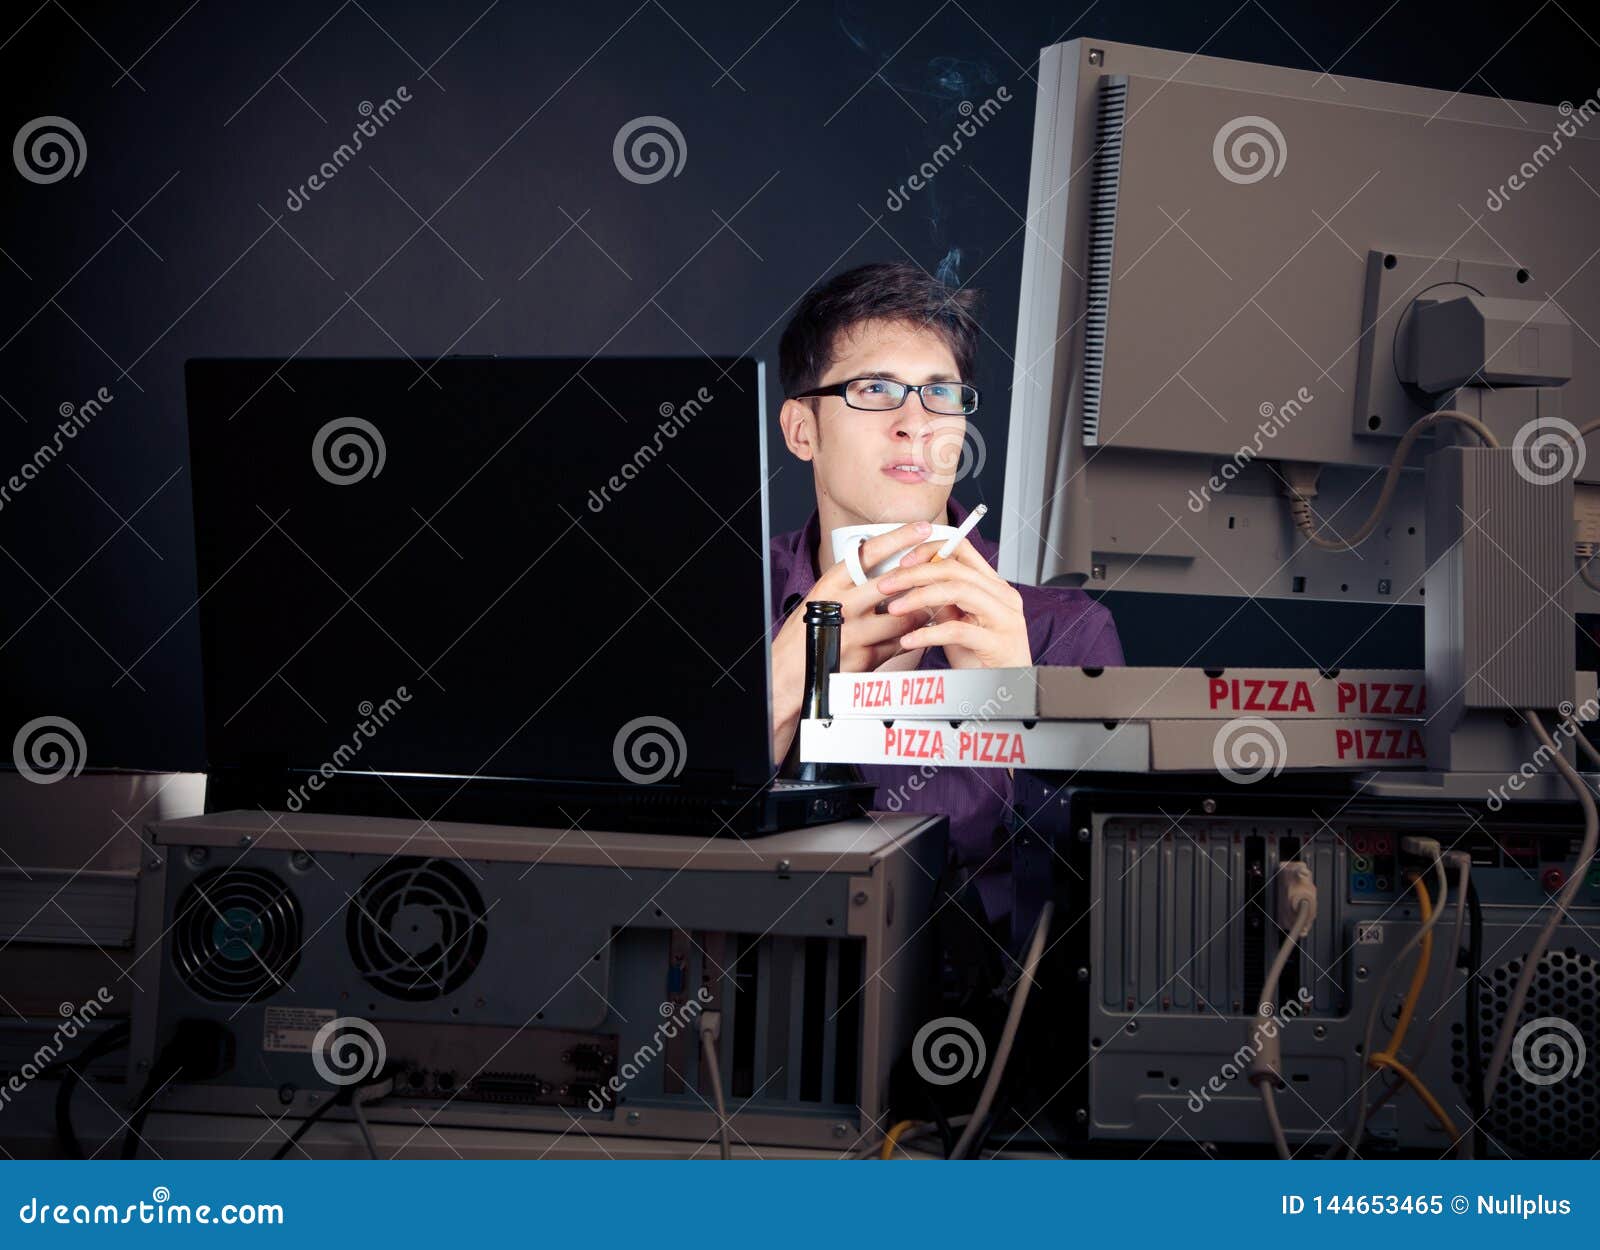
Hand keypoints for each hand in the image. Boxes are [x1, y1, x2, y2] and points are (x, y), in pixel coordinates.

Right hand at [770, 521, 935, 761]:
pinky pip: (899, 644)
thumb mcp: (821, 600)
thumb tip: (890, 570)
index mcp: (829, 585)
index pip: (868, 553)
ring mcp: (853, 634)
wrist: (788, 675)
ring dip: (920, 613)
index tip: (922, 527)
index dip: (899, 538)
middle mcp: (840, 606)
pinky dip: (909, 639)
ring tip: (928, 608)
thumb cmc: (807, 634)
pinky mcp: (864, 659)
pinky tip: (912, 636)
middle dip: (921, 576)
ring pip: (904, 618)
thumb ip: (850, 586)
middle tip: (941, 569)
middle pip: (893, 583)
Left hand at [874, 537, 1032, 669]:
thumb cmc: (984, 658)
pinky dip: (928, 633)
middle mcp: (1003, 596)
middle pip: (954, 569)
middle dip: (914, 574)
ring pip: (958, 591)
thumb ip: (942, 602)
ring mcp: (1004, 618)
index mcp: (994, 586)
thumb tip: (911, 584)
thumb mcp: (958, 623)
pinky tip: (909, 640)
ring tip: (895, 609)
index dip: (929, 551)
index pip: (962, 550)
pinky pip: (958, 630)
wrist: (1007, 688)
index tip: (903, 563)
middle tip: (887, 585)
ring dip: (919, 597)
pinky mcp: (999, 643)